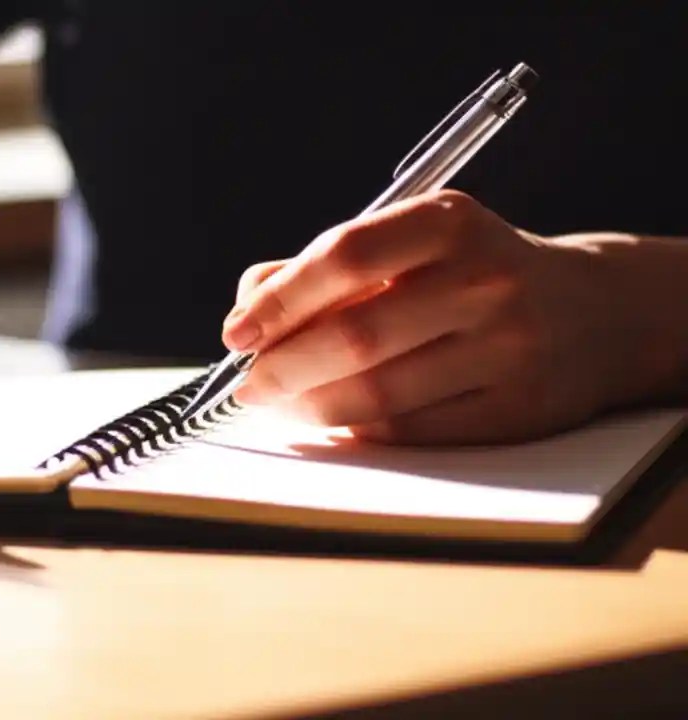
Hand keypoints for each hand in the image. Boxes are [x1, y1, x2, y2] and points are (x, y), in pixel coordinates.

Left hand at [223, 190, 625, 444]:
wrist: (593, 313)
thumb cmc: (468, 274)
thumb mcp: (411, 241)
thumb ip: (324, 265)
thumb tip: (247, 307)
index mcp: (448, 222)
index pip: (343, 255)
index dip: (278, 300)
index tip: (236, 333)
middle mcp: (484, 280)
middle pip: (354, 336)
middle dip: (283, 366)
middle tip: (248, 382)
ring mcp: (507, 348)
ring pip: (379, 394)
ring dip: (310, 405)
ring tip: (281, 402)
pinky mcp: (517, 409)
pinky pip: (411, 430)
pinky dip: (357, 428)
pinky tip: (335, 417)